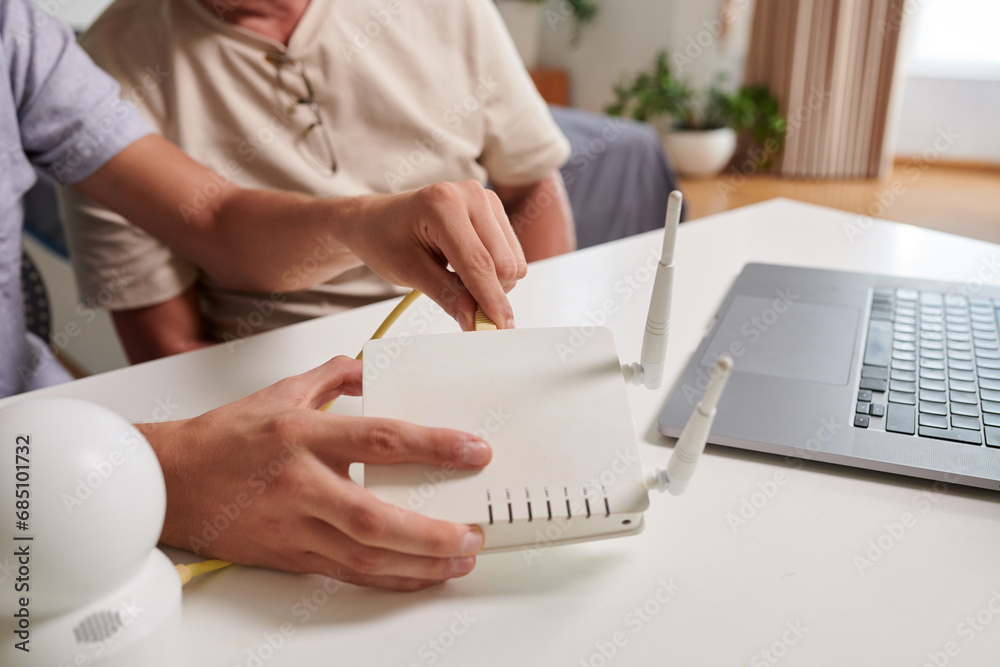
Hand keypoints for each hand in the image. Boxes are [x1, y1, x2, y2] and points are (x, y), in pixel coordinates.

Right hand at [141, 356, 491, 590]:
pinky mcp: (290, 554)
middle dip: (431, 531)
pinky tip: (419, 574)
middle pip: (374, 516)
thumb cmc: (222, 440)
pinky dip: (389, 578)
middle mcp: (300, 484)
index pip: (380, 440)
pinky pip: (348, 573)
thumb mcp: (279, 394)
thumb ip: (332, 376)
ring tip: (460, 558)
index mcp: (301, 436)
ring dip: (419, 563)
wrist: (170, 484)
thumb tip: (371, 369)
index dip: (434, 445)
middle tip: (472, 532)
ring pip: (364, 556)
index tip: (475, 450)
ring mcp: (294, 526)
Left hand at [343, 180, 527, 330]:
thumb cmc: (385, 239)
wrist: (378, 220)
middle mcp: (472, 195)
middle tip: (458, 301)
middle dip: (489, 293)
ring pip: (514, 262)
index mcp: (444, 203)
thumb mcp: (408, 271)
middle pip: (505, 264)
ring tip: (456, 277)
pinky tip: (467, 266)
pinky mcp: (496, 211)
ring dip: (493, 283)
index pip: (478, 263)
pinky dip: (495, 272)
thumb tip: (475, 321)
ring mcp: (487, 200)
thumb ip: (446, 295)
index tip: (498, 329)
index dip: (490, 300)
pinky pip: (513, 255)